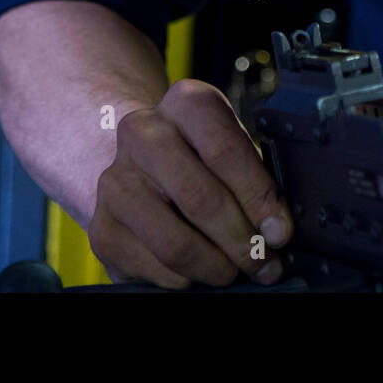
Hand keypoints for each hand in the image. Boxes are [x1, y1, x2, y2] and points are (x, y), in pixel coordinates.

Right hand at [87, 79, 292, 288]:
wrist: (144, 168)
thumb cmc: (205, 160)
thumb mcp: (234, 150)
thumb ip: (257, 181)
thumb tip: (277, 230)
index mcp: (186, 102)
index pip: (225, 149)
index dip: (258, 197)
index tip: (280, 232)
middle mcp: (143, 132)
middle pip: (199, 198)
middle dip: (241, 241)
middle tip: (264, 262)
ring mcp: (115, 181)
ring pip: (175, 242)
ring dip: (215, 267)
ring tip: (234, 271)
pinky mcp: (102, 229)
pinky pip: (155, 268)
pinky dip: (186, 279)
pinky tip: (200, 271)